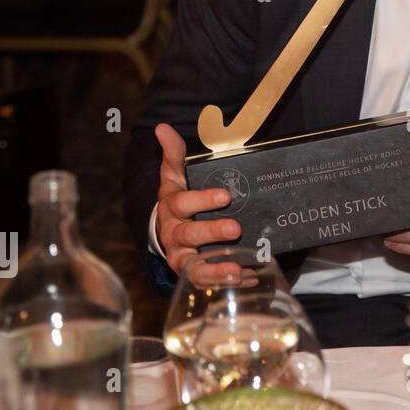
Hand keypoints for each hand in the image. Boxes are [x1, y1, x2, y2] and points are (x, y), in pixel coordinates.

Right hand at [153, 123, 242, 278]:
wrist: (165, 231)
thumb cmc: (177, 200)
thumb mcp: (174, 177)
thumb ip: (173, 154)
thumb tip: (162, 127)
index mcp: (171, 208)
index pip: (182, 203)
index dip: (202, 199)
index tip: (226, 195)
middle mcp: (173, 235)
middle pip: (189, 235)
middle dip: (212, 231)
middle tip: (235, 228)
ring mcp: (181, 258)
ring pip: (194, 266)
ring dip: (216, 268)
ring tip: (237, 269)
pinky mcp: (192, 274)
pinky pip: (206, 281)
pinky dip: (226, 282)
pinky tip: (247, 278)